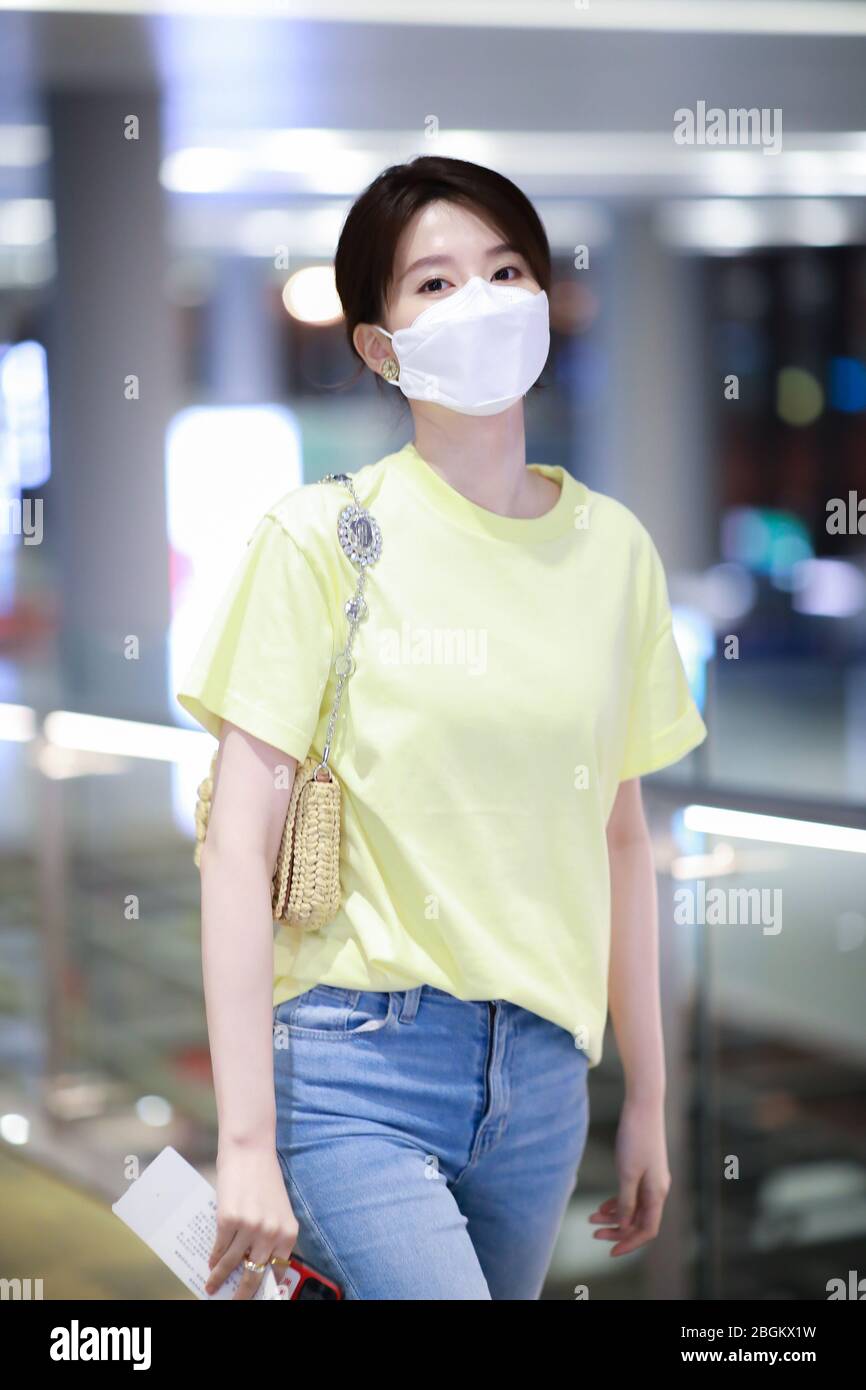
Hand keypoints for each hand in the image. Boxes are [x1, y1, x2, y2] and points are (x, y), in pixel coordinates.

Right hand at [205, 1143, 298, 1299]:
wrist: (250, 1150)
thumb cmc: (263, 1178)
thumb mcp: (276, 1210)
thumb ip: (269, 1235)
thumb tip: (251, 1263)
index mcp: (288, 1232)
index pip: (277, 1271)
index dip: (265, 1288)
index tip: (256, 1297)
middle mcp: (271, 1233)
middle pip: (255, 1275)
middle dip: (242, 1294)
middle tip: (234, 1301)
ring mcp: (250, 1228)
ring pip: (232, 1265)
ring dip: (219, 1279)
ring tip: (211, 1286)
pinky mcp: (229, 1220)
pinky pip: (219, 1249)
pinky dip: (213, 1260)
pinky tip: (210, 1264)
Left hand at [589, 1096, 670, 1255]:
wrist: (643, 1105)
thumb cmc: (636, 1137)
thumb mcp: (627, 1173)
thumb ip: (625, 1201)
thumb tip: (623, 1224)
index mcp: (657, 1193)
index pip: (647, 1230)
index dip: (629, 1243)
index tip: (610, 1251)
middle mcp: (657, 1189)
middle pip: (639, 1221)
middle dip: (617, 1230)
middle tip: (593, 1233)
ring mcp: (651, 1178)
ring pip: (633, 1208)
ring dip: (614, 1216)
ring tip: (591, 1219)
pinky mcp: (643, 1168)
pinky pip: (631, 1194)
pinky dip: (616, 1201)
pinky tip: (601, 1205)